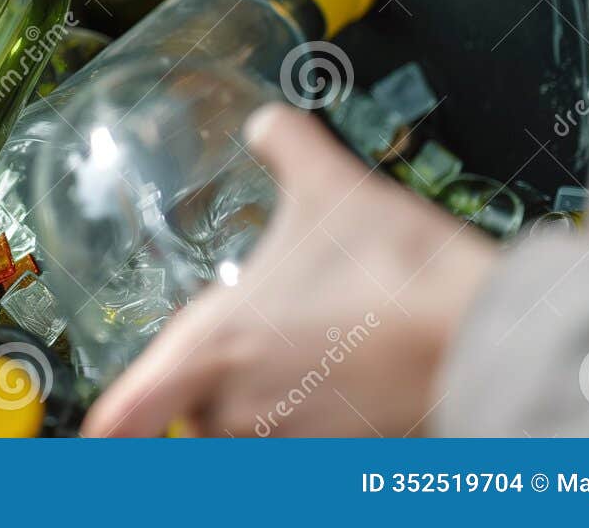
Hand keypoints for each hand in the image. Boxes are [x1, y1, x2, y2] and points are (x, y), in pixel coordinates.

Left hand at [83, 105, 499, 437]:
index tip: (100, 434)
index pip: (125, 416)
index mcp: (213, 349)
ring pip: (251, 434)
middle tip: (274, 341)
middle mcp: (237, 412)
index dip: (112, 426)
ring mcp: (291, 447)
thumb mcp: (331, 187)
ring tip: (323, 359)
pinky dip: (316, 430)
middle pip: (196, 411)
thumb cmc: (400, 270)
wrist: (488, 339)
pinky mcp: (342, 466)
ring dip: (269, 407)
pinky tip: (354, 389)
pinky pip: (305, 453)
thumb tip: (266, 121)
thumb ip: (285, 147)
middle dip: (219, 382)